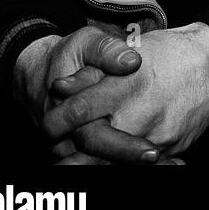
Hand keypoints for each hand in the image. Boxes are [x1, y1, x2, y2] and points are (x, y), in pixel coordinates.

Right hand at [13, 26, 161, 163]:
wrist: (38, 72)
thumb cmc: (68, 54)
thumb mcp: (86, 42)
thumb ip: (107, 50)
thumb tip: (132, 62)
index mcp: (70, 112)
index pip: (95, 138)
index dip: (125, 148)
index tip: (153, 152)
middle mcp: (67, 137)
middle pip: (100, 160)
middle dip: (132, 162)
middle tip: (163, 160)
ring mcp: (68, 148)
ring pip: (98, 166)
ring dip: (130, 167)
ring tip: (171, 165)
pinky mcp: (74, 152)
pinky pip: (98, 164)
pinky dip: (126, 165)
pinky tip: (164, 162)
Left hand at [41, 22, 208, 158]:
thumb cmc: (174, 52)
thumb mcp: (133, 50)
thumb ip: (96, 70)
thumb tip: (61, 88)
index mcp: (131, 82)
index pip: (80, 110)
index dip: (58, 118)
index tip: (50, 121)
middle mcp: (143, 111)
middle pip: (92, 141)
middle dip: (69, 145)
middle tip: (56, 144)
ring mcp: (157, 133)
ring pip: (112, 158)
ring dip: (90, 158)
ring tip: (75, 156)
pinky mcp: (169, 147)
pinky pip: (136, 162)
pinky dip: (119, 160)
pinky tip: (109, 155)